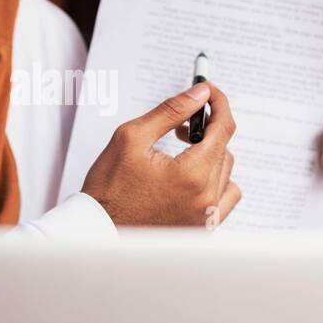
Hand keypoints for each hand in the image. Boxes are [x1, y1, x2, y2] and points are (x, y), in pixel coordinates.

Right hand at [83, 82, 241, 227]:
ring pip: (225, 172)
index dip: (218, 104)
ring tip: (181, 150)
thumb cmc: (109, 188)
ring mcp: (206, 217)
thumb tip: (199, 94)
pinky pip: (225, 198)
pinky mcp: (202, 228)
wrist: (97, 229)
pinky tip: (194, 175)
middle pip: (224, 149)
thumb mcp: (133, 137)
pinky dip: (216, 181)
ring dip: (210, 154)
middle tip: (181, 124)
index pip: (223, 128)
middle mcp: (205, 199)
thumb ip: (171, 111)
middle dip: (206, 129)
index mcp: (192, 175)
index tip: (209, 92)